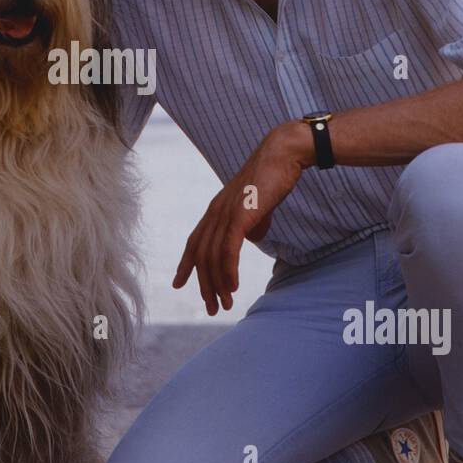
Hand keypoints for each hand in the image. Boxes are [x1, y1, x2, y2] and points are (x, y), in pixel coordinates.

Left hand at [173, 121, 310, 314]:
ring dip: (218, 284)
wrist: (283, 154)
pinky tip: (232, 286)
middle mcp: (215, 213)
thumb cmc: (273, 177)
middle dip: (204, 285)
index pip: (194, 241)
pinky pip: (228, 249)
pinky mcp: (240, 215)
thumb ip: (251, 223)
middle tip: (212, 308)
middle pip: (201, 256)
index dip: (186, 264)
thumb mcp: (257, 206)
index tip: (179, 283)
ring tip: (225, 303)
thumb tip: (252, 238)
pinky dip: (228, 271)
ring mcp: (226, 213)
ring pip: (213, 257)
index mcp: (216, 210)